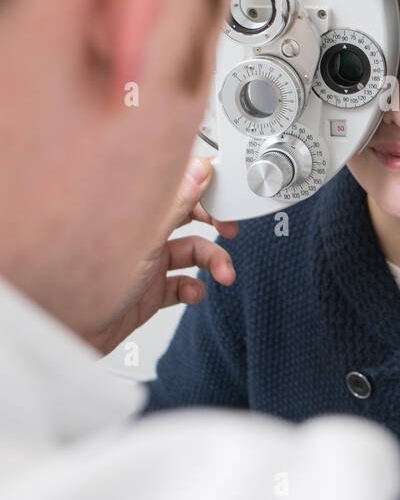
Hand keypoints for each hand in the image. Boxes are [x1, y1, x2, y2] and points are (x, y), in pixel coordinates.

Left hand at [85, 156, 237, 355]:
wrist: (67, 329)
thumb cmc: (88, 281)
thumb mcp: (145, 241)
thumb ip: (176, 206)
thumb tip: (199, 170)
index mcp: (139, 214)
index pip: (178, 190)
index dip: (204, 189)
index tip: (225, 194)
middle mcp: (143, 236)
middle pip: (188, 219)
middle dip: (214, 223)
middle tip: (230, 228)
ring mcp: (147, 265)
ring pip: (190, 255)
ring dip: (213, 262)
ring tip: (224, 274)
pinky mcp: (149, 293)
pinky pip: (180, 286)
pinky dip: (193, 289)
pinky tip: (193, 293)